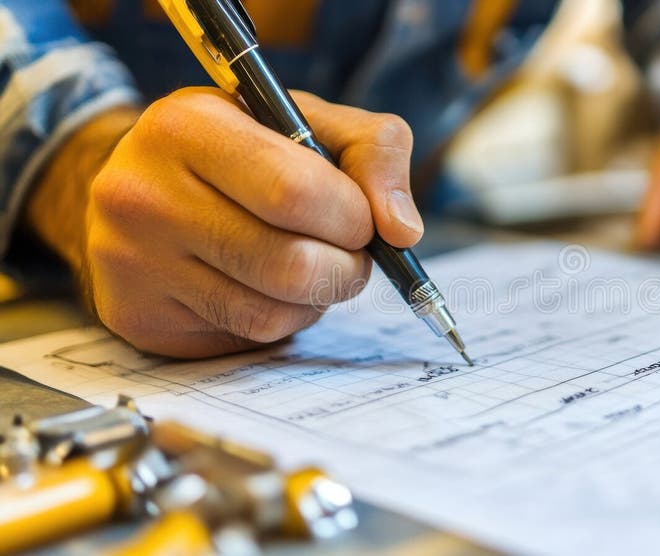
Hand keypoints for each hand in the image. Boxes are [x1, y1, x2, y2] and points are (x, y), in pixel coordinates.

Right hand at [28, 87, 421, 357]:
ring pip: (271, 311)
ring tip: (311, 265)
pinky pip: (246, 335)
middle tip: (349, 253)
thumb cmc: (242, 150)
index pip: (296, 193)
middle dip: (346, 267)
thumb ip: (374, 152)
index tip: (361, 218)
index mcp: (187, 126)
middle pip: (290, 264)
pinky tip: (272, 288)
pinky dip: (283, 319)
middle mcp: (143, 193)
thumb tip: (403, 230)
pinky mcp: (139, 315)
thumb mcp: (308, 121)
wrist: (143, 186)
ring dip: (317, 297)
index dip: (352, 217)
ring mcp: (132, 261)